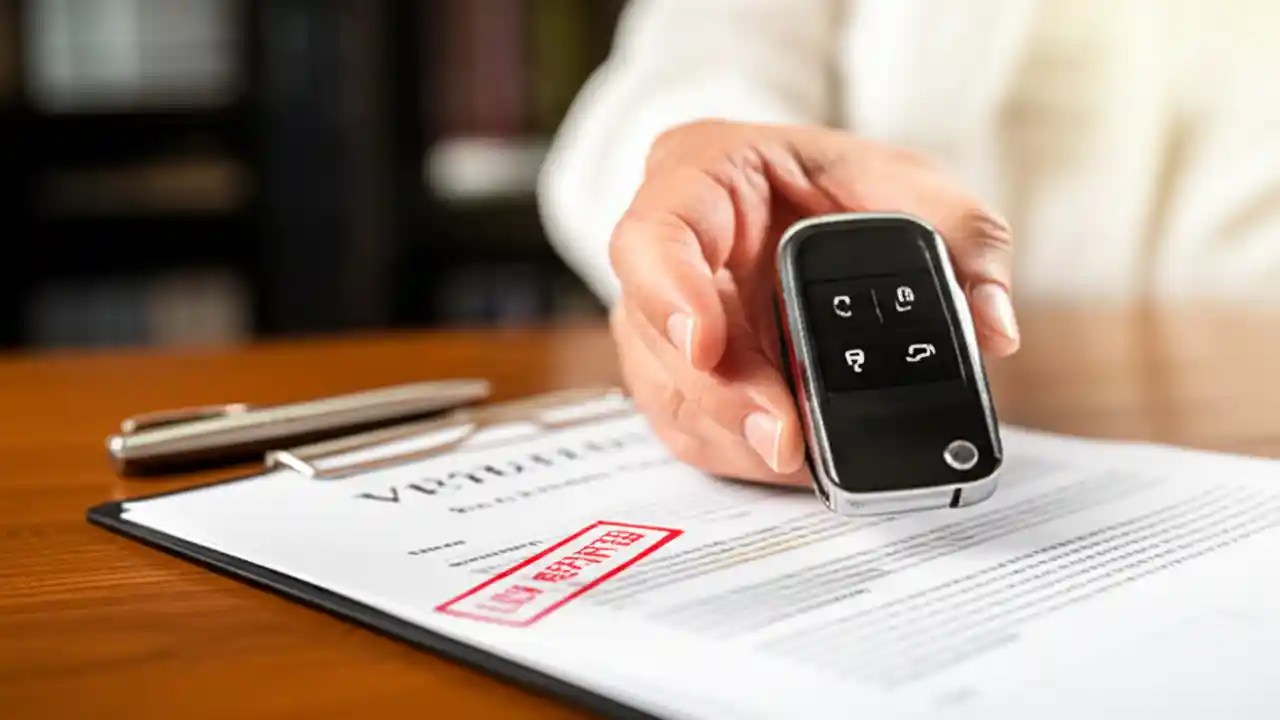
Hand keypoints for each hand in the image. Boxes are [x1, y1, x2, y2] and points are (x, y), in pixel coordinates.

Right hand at [609, 120, 1018, 485]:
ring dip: (732, 432)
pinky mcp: (674, 370)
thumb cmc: (840, 185)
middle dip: (723, 394)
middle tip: (785, 437)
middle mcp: (665, 246)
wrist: (811, 206)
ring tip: (800, 457)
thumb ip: (964, 240)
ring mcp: (661, 314)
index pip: (655, 234)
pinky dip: (736, 448)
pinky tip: (787, 457)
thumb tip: (993, 329)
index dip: (670, 294)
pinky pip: (686, 425)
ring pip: (667, 392)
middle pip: (658, 335)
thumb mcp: (913, 185)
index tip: (707, 345)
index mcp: (702, 173)